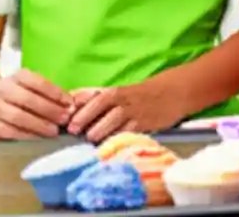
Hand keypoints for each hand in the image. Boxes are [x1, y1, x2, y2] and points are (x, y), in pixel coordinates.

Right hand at [0, 70, 72, 139]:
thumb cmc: (16, 96)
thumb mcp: (29, 87)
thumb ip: (46, 93)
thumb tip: (69, 105)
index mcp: (17, 77)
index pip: (38, 82)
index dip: (56, 93)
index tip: (70, 104)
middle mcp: (2, 89)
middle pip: (28, 99)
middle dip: (50, 110)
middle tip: (65, 119)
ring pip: (18, 116)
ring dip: (40, 125)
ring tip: (54, 131)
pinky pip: (9, 130)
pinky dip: (27, 134)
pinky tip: (39, 137)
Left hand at [67, 81, 187, 141]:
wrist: (172, 93)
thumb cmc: (138, 95)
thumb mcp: (116, 92)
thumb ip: (92, 97)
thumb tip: (67, 101)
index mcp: (113, 92)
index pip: (91, 99)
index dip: (77, 110)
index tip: (66, 121)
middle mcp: (122, 101)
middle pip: (100, 108)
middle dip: (85, 120)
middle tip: (75, 132)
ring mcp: (134, 113)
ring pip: (113, 121)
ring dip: (99, 131)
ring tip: (91, 140)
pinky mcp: (145, 125)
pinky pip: (128, 132)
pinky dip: (117, 139)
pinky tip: (108, 145)